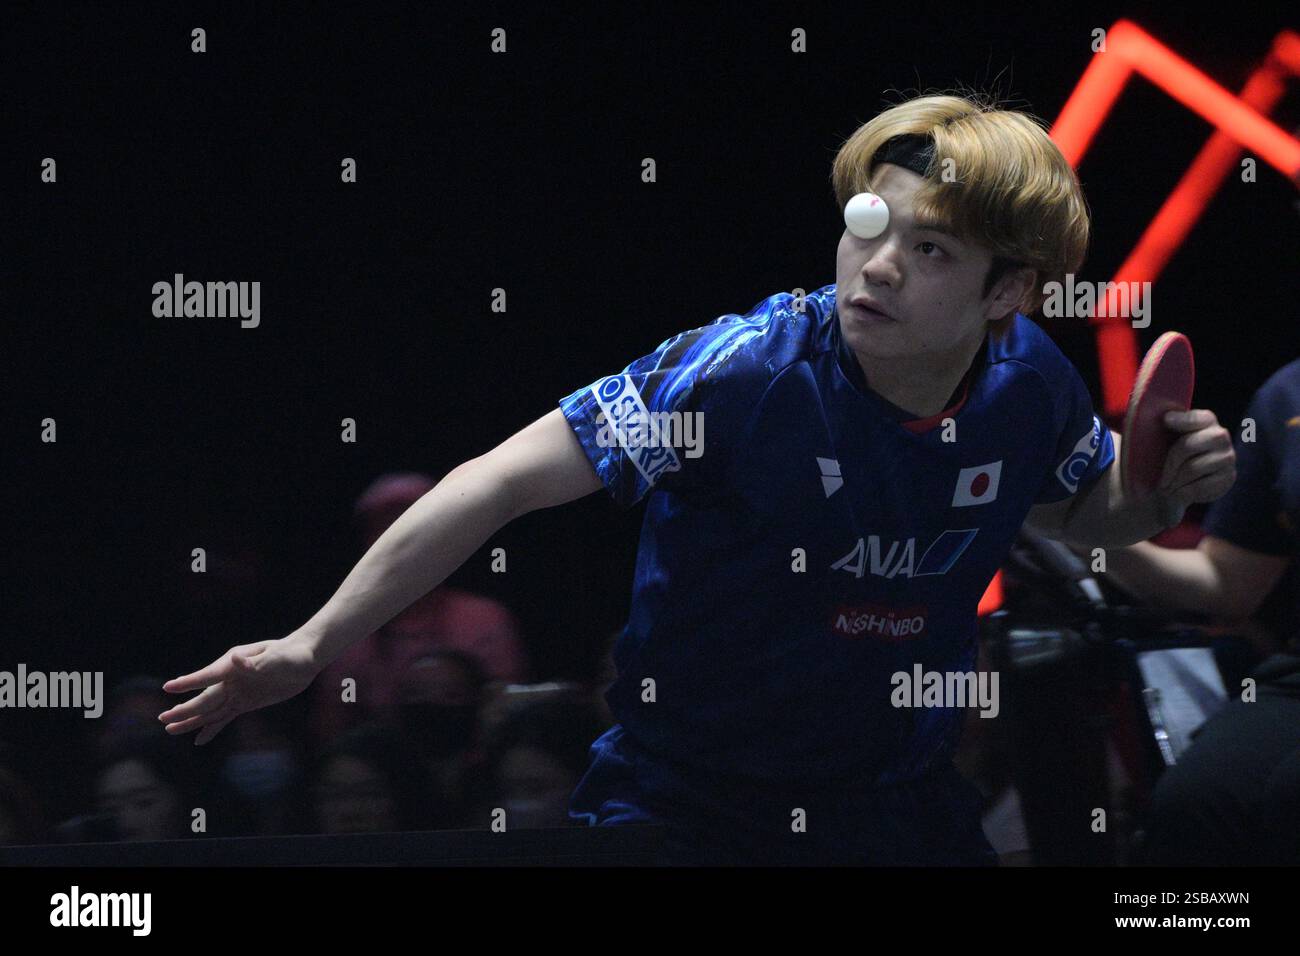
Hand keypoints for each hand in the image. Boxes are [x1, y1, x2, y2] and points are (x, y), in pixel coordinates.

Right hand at [158, 632, 322, 744]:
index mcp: (233, 664)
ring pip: (210, 710)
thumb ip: (254, 663)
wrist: (305, 659)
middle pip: (204, 698)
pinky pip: (224, 717)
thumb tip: (236, 659)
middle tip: (163, 720)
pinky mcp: (245, 703)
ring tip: (170, 730)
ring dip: (192, 720)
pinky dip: (212, 728)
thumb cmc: (290, 653)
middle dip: (184, 710)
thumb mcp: (274, 657)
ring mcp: (237, 692)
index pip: (207, 676)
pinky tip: (199, 738)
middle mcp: (230, 679)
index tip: (168, 687)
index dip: (189, 683)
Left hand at [1155, 409, 1235, 522]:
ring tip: (1165, 487)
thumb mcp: (1160, 440)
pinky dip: (1183, 493)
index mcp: (1205, 421)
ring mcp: (1227, 456)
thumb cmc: (1165, 456)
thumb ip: (1155, 427)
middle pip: (1188, 445)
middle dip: (1169, 463)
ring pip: (1192, 468)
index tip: (1166, 420)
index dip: (1182, 419)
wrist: (1177, 486)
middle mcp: (1220, 436)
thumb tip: (1140, 417)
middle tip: (1159, 477)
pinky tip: (1177, 493)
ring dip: (1174, 481)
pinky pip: (1200, 486)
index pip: (1196, 418)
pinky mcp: (1228, 477)